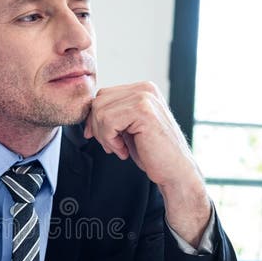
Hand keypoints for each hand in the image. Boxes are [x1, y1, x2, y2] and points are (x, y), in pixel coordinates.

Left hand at [83, 82, 210, 246]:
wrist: (174, 171)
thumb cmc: (153, 152)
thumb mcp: (128, 128)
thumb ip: (113, 114)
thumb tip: (87, 112)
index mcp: (142, 90)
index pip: (103, 95)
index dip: (96, 119)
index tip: (104, 138)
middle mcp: (145, 89)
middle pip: (99, 101)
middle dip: (98, 127)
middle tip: (112, 146)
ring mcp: (145, 97)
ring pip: (100, 111)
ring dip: (104, 136)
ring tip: (119, 148)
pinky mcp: (143, 111)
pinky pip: (108, 121)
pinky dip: (110, 140)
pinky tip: (124, 150)